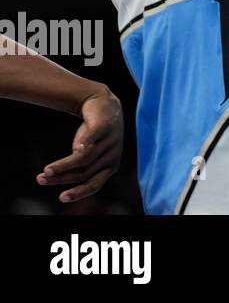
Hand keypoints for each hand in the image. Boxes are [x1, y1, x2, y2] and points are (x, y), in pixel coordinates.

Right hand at [36, 85, 123, 202]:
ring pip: (85, 157)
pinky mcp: (105, 124)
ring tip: (46, 169)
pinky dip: (86, 141)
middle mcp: (112, 155)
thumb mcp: (88, 155)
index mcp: (110, 167)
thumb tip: (53, 179)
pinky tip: (77, 147)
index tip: (61, 198)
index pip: (94, 184)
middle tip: (41, 179)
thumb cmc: (93, 136)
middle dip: (61, 179)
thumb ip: (78, 168)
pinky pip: (95, 135)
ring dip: (63, 165)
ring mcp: (110, 140)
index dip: (78, 192)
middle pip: (84, 172)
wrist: (102, 104)